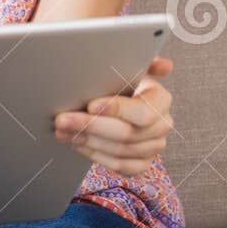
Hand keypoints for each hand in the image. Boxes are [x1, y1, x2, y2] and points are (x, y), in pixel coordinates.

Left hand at [53, 56, 174, 176]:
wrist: (116, 100)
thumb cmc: (119, 81)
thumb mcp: (127, 66)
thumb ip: (141, 61)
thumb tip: (164, 65)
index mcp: (161, 100)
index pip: (142, 112)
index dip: (116, 110)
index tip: (90, 104)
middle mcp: (162, 126)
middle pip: (126, 134)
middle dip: (90, 126)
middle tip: (63, 119)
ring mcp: (153, 147)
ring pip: (119, 151)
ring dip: (86, 141)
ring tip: (62, 129)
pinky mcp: (141, 163)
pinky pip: (118, 166)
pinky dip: (93, 155)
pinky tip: (75, 142)